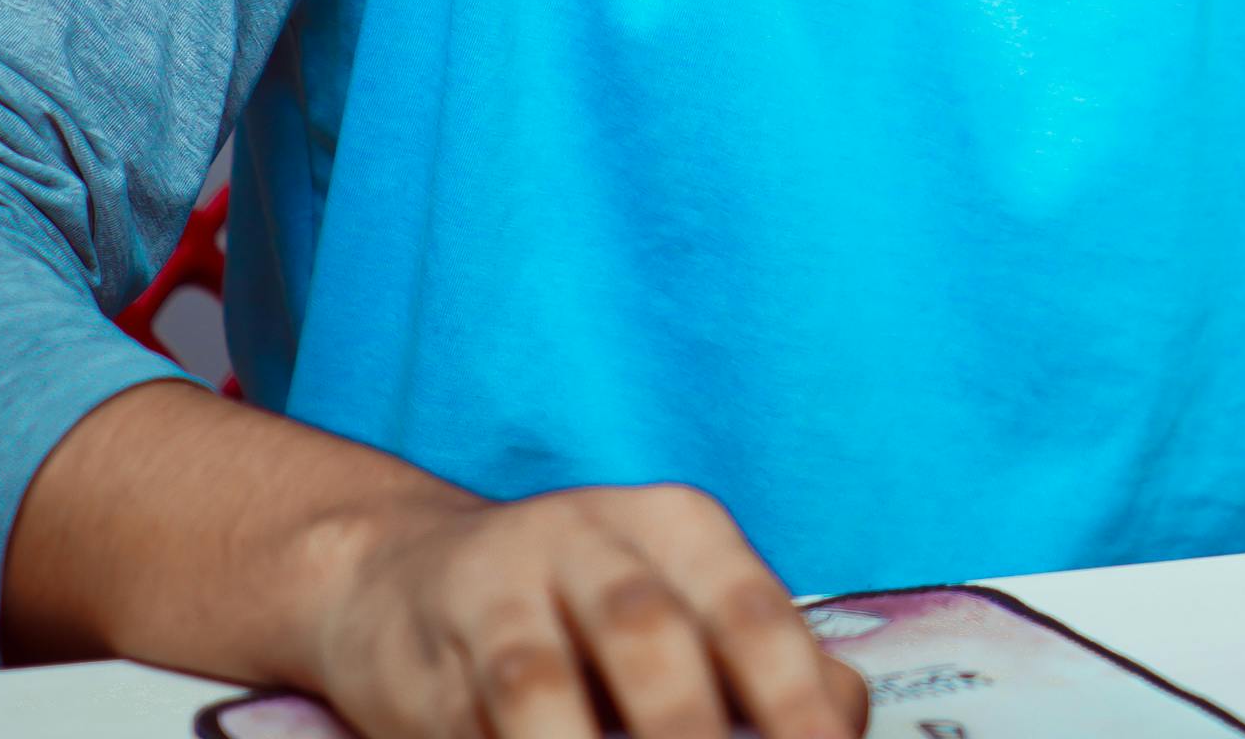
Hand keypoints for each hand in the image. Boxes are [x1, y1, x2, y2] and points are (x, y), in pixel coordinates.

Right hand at [308, 484, 870, 738]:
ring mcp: (497, 588)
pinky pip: (469, 720)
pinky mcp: (422, 653)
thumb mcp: (688, 609)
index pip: (754, 612)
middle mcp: (590, 537)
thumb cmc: (591, 613)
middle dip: (687, 730)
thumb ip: (769, 668)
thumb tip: (842, 730)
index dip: (795, 698)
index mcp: (681, 527)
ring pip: (534, 681)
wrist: (402, 577)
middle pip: (648, 635)